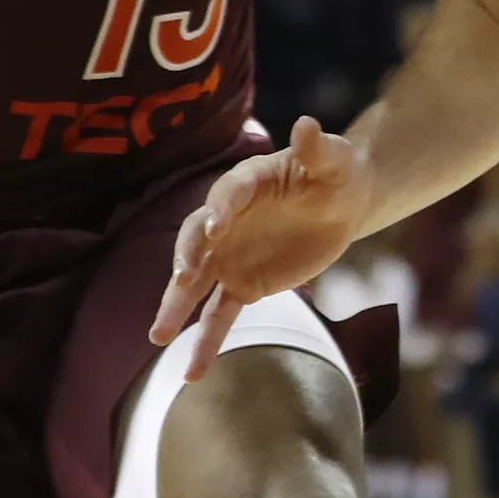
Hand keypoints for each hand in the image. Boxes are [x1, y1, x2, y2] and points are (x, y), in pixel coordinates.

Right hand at [149, 117, 370, 382]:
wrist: (342, 205)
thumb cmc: (336, 173)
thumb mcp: (335, 159)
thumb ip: (318, 148)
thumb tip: (307, 124)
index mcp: (245, 183)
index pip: (226, 195)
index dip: (221, 209)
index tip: (216, 226)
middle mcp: (226, 220)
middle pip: (195, 239)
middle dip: (186, 257)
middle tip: (183, 277)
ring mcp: (229, 256)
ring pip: (195, 285)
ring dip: (176, 307)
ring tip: (156, 335)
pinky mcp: (243, 286)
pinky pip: (219, 316)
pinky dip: (206, 341)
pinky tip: (193, 373)